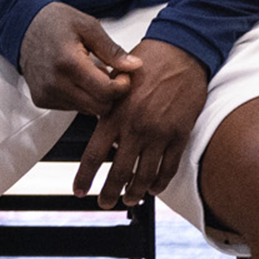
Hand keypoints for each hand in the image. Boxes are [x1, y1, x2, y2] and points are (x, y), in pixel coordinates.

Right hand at [19, 2, 141, 114]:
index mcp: (68, 62)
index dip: (122, 86)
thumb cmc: (56, 23)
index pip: (107, 92)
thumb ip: (112, 50)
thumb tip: (135, 66)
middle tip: (109, 75)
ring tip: (90, 75)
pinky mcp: (41, 100)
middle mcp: (55, 82)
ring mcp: (46, 93)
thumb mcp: (88, 26)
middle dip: (111, 94)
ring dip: (95, 97)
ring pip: (87, 110)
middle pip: (99, 107)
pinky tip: (75, 80)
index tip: (123, 74)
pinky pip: (72, 108)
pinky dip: (80, 98)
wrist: (22, 26)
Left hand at [74, 38, 207, 207]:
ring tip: (129, 200)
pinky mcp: (180, 134)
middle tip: (104, 203)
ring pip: (145, 174)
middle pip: (119, 171)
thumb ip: (106, 108)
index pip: (94, 154)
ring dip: (135, 192)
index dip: (85, 176)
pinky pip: (169, 166)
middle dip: (110, 192)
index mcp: (114, 115)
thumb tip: (99, 129)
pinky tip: (153, 189)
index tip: (78, 191)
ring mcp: (159, 134)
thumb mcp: (115, 85)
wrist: (180, 55)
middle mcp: (135, 128)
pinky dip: (160, 182)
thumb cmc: (145, 64)